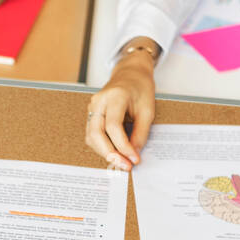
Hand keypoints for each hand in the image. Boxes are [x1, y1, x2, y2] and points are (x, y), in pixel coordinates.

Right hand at [85, 48, 156, 169]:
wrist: (131, 74)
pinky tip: (115, 153)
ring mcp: (92, 107)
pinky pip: (92, 135)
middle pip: (96, 133)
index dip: (122, 146)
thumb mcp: (148, 110)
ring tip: (121, 162)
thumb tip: (133, 155)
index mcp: (114, 96)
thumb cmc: (140, 88)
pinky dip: (102, 146)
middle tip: (124, 166)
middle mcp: (99, 101)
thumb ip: (140, 133)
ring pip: (91, 137)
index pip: (113, 126)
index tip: (133, 159)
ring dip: (105, 153)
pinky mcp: (92, 114)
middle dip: (110, 154)